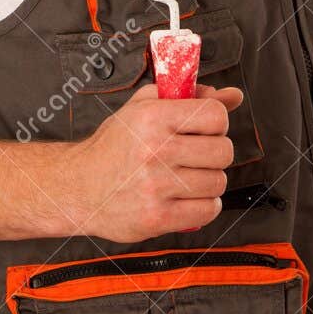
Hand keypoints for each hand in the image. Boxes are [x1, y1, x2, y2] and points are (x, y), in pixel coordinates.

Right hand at [66, 81, 242, 243]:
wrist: (79, 187)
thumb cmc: (114, 146)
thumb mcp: (144, 108)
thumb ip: (190, 96)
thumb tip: (233, 95)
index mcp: (153, 117)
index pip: (216, 114)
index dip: (216, 121)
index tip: (204, 129)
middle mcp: (155, 150)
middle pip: (223, 151)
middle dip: (215, 152)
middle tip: (196, 154)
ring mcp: (156, 186)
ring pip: (218, 182)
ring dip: (208, 181)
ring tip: (187, 177)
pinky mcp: (157, 218)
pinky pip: (208, 211)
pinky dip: (204, 205)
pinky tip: (187, 197)